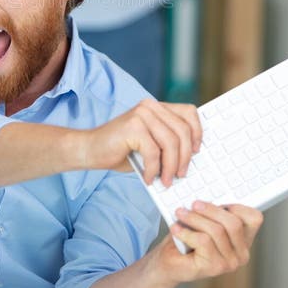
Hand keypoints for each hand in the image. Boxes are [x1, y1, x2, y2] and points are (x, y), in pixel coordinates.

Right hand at [83, 100, 201, 185]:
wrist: (89, 150)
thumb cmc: (120, 150)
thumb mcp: (150, 143)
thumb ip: (167, 143)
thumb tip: (191, 158)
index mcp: (157, 107)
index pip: (188, 112)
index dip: (197, 132)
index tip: (196, 151)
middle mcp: (150, 106)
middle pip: (182, 130)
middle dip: (184, 157)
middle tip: (180, 175)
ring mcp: (141, 114)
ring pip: (170, 142)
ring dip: (171, 166)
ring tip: (166, 180)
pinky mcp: (133, 126)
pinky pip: (154, 152)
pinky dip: (154, 169)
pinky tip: (149, 178)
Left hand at [156, 202, 263, 284]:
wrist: (171, 262)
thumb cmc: (188, 238)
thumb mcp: (204, 220)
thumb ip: (212, 211)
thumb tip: (209, 196)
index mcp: (244, 240)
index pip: (254, 219)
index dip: (239, 207)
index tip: (220, 201)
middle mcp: (241, 254)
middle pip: (234, 223)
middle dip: (211, 210)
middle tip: (194, 204)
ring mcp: (230, 263)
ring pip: (217, 231)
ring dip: (194, 219)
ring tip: (180, 213)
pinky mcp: (214, 268)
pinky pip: (203, 241)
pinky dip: (186, 232)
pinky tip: (176, 229)